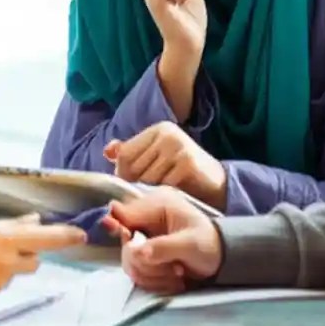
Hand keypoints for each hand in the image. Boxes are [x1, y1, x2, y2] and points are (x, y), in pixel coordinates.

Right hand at [0, 213, 85, 310]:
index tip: (80, 235)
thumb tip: (30, 222)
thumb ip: (4, 225)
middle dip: (26, 253)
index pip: (46, 238)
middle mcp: (3, 266)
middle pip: (33, 261)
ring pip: (11, 274)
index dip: (66, 236)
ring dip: (3, 265)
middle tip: (4, 245)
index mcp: (1, 241)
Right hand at [100, 189, 221, 293]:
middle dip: (148, 263)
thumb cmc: (209, 244)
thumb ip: (163, 247)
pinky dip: (153, 280)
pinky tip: (172, 278)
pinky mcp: (143, 255)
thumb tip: (136, 252)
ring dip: (152, 274)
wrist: (220, 258)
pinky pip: (136, 272)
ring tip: (177, 272)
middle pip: (125, 245)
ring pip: (129, 262)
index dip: (119, 229)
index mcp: (157, 205)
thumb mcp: (191, 244)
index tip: (129, 243)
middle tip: (174, 268)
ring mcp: (142, 238)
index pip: (123, 214)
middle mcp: (145, 220)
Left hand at [105, 122, 226, 210]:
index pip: (125, 153)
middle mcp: (167, 134)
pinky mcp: (187, 163)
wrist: (216, 183)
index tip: (135, 181)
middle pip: (134, 167)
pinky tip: (174, 193)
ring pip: (146, 178)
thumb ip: (132, 153)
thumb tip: (108, 151)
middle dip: (137, 184)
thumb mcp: (156, 158)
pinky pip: (162, 186)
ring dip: (151, 191)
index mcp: (158, 130)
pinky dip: (165, 195)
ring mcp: (178, 147)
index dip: (125, 173)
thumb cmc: (182, 172)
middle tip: (151, 189)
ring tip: (163, 190)